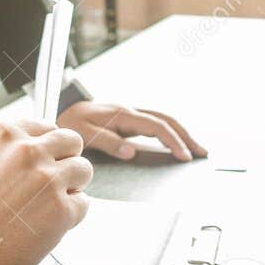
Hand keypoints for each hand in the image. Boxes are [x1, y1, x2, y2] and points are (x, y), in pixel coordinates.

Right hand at [0, 119, 93, 264]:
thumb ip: (11, 155)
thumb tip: (43, 155)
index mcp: (5, 134)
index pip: (48, 126)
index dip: (48, 148)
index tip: (42, 162)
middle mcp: (28, 150)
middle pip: (72, 141)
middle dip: (66, 161)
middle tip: (52, 182)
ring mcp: (48, 179)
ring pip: (84, 169)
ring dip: (72, 186)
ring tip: (48, 205)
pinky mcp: (62, 209)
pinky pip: (83, 203)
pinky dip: (71, 215)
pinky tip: (46, 225)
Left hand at [57, 100, 207, 162]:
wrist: (61, 108)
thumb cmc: (70, 122)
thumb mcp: (83, 135)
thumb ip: (107, 143)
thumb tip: (132, 152)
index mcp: (122, 114)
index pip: (156, 127)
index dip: (172, 141)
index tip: (184, 156)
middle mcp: (130, 111)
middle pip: (167, 120)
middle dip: (186, 136)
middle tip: (203, 153)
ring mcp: (131, 114)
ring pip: (163, 120)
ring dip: (181, 133)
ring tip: (196, 150)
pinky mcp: (128, 119)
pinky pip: (154, 124)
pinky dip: (169, 133)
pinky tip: (175, 145)